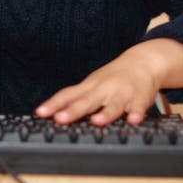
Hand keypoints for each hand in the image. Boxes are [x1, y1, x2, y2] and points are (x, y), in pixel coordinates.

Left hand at [35, 48, 160, 125]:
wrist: (142, 62)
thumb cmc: (112, 78)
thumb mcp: (91, 86)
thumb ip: (75, 100)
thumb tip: (53, 113)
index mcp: (89, 87)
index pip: (67, 95)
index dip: (53, 104)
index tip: (40, 113)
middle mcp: (103, 90)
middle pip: (86, 101)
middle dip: (73, 111)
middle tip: (59, 119)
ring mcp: (121, 94)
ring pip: (113, 106)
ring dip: (105, 114)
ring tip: (97, 121)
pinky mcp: (139, 98)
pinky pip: (138, 108)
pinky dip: (137, 114)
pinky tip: (134, 121)